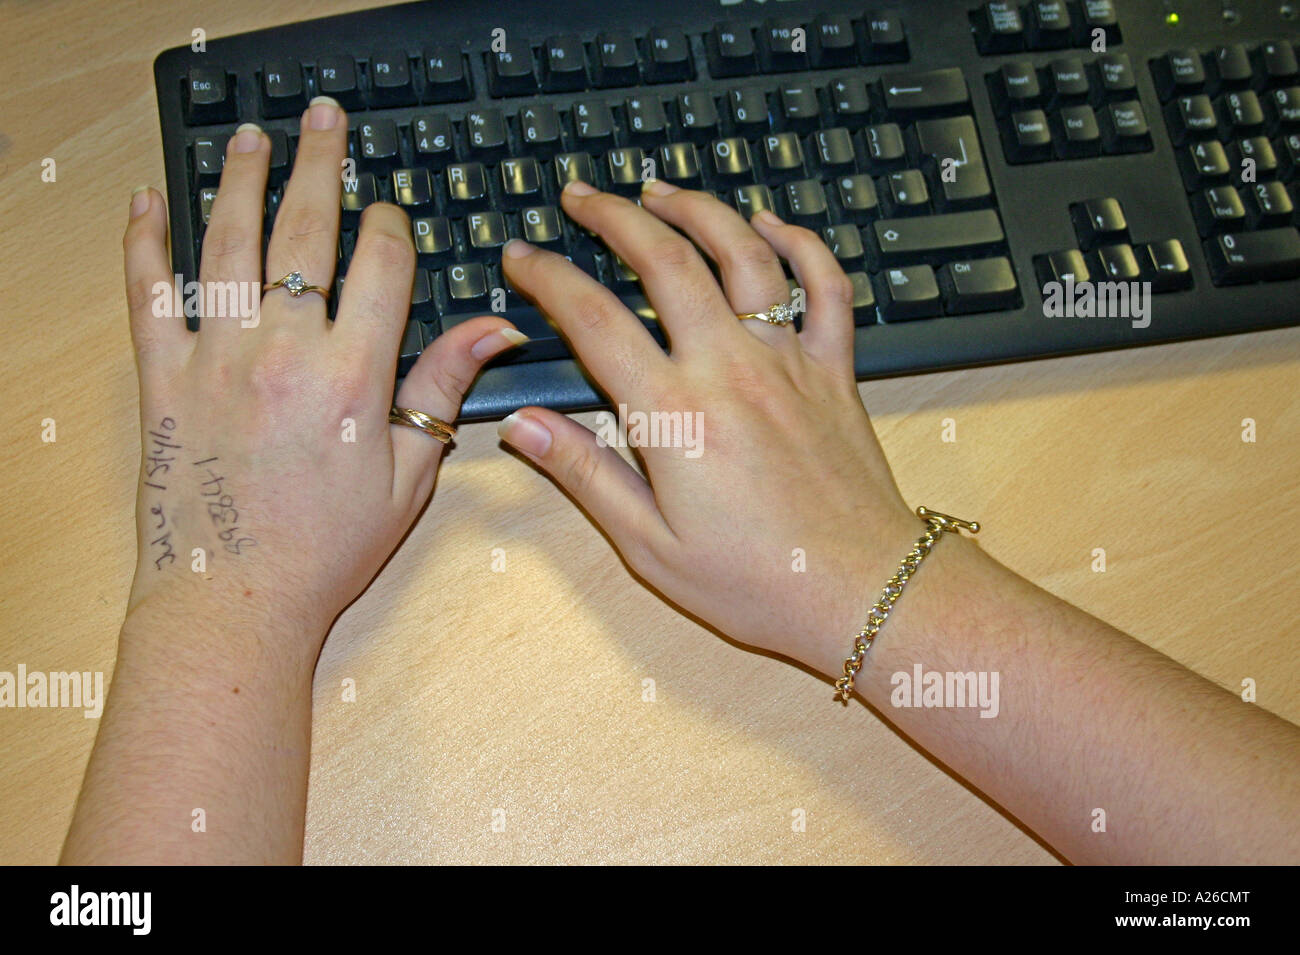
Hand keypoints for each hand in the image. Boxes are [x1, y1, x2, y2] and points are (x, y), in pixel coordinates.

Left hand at [122, 98, 522, 645]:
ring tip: (253, 137)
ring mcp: (217, 357)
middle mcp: (285, 352)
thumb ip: (444, 388)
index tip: (388, 212)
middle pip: (306, 230)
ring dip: (241, 180)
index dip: (390, 225)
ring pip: (229, 244)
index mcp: (354, 376)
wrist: (233, 597)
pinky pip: (149, 293)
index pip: (380, 265)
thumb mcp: (410, 473)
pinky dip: (147, 243)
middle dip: (320, 165)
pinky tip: (152, 202)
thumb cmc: (325, 548)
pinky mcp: (163, 376)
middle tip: (323, 120)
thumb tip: (494, 328)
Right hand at [497, 179, 919, 677]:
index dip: (548, 277)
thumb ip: (584, 473)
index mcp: (675, 415)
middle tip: (582, 195)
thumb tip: (522, 425)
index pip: (592, 320)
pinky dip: (800, 244)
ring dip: (698, 209)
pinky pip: (825, 287)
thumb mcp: (649, 543)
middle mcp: (731, 370)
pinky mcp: (835, 371)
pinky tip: (771, 225)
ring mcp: (789, 362)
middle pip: (666, 261)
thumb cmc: (759, 581)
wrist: (861, 592)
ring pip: (744, 254)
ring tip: (660, 190)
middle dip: (614, 215)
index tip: (522, 256)